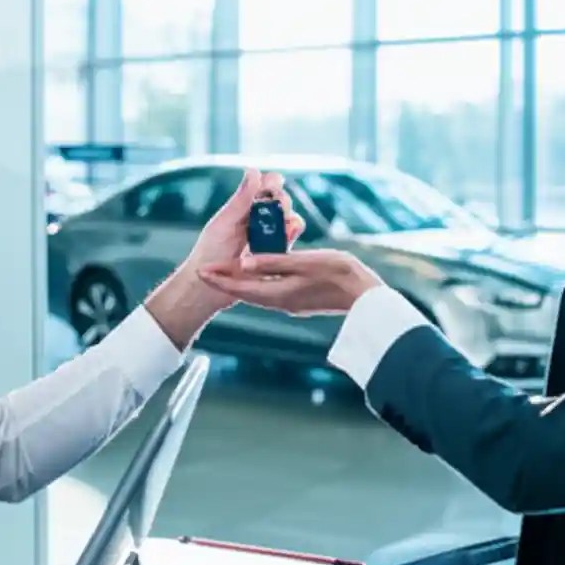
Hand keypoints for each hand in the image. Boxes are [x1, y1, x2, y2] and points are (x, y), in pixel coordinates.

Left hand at [146, 168, 304, 346]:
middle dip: (282, 199)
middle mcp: (255, 221)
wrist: (209, 287)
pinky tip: (292, 229)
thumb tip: (254, 171)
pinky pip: (289, 239)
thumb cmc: (210, 253)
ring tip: (286, 218)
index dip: (271, 182)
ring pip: (286, 220)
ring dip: (289, 215)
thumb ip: (241, 199)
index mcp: (241, 210)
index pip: (261, 188)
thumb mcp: (225, 222)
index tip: (275, 181)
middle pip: (277, 203)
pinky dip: (293, 231)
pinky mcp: (273, 254)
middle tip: (279, 203)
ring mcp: (265, 238)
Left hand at [196, 249, 384, 316]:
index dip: (219, 279)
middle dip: (226, 280)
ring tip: (227, 267)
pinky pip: (272, 289)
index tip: (200, 271)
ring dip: (242, 280)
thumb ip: (273, 262)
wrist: (365, 295)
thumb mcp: (304, 263)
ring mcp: (291, 302)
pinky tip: (259, 270)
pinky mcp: (300, 299)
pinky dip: (260, 279)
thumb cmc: (339, 275)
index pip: (240, 288)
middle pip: (245, 291)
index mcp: (279, 294)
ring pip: (258, 290)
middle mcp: (281, 301)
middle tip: (208, 268)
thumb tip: (244, 263)